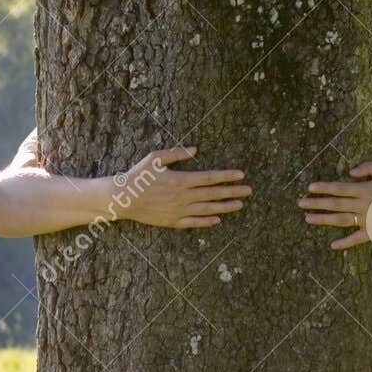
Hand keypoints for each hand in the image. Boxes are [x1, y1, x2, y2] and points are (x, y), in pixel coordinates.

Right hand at [117, 147, 250, 229]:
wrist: (123, 198)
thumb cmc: (138, 176)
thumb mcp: (155, 158)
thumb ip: (176, 153)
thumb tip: (195, 149)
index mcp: (180, 180)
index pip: (209, 177)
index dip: (226, 176)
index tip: (240, 175)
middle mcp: (183, 196)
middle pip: (212, 193)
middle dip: (232, 191)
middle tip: (249, 190)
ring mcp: (179, 210)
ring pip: (207, 209)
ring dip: (225, 207)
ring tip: (239, 205)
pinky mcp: (172, 221)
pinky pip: (193, 222)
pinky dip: (206, 221)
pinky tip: (217, 220)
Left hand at [299, 161, 371, 250]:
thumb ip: (369, 166)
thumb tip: (350, 172)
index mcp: (366, 189)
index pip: (340, 188)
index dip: (324, 188)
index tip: (310, 188)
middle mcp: (364, 205)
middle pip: (336, 204)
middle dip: (317, 203)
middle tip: (300, 203)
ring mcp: (368, 219)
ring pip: (341, 220)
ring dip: (324, 220)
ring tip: (307, 219)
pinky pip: (357, 239)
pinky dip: (345, 243)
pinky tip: (333, 246)